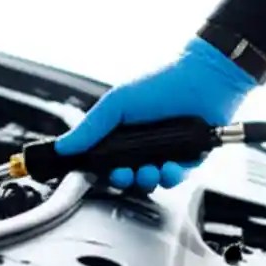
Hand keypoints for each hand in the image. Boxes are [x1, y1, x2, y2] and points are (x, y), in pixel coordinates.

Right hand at [55, 38, 258, 192]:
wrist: (203, 82)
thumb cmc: (159, 85)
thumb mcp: (116, 104)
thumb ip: (89, 128)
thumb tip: (62, 146)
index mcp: (120, 134)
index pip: (103, 162)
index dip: (100, 171)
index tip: (99, 172)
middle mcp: (140, 146)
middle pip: (124, 177)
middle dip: (123, 179)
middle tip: (124, 173)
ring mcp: (163, 154)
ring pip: (149, 182)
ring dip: (147, 180)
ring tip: (150, 169)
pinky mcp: (186, 161)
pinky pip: (174, 179)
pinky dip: (171, 176)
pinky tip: (170, 166)